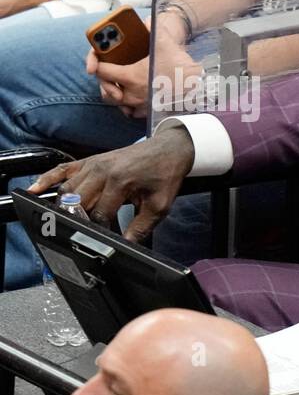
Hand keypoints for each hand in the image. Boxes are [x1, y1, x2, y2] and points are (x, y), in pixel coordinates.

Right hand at [28, 127, 195, 240]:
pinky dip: (47, 179)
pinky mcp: (88, 161)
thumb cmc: (165, 176)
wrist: (168, 149)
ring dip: (65, 206)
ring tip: (67, 221)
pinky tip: (34, 190)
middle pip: (77, 202)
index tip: (100, 240)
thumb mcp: (159, 206)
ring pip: (67, 189)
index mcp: (119, 182)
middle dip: (78, 219)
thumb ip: (142, 227)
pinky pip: (62, 169)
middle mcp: (101, 171)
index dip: (98, 229)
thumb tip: (127, 245)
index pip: (98, 213)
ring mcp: (91, 164)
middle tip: (80, 232)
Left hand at [88, 16, 201, 118]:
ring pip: (117, 104)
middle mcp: (133, 94)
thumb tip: (146, 20)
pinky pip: (131, 112)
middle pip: (106, 92)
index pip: (101, 71)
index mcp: (131, 76)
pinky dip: (128, 106)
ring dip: (115, 94)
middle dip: (104, 83)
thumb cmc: (180, 64)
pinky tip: (133, 96)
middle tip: (109, 74)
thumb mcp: (165, 42)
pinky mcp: (150, 112)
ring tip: (119, 85)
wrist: (199, 85)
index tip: (97, 59)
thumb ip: (153, 28)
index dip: (95, 63)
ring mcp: (141, 105)